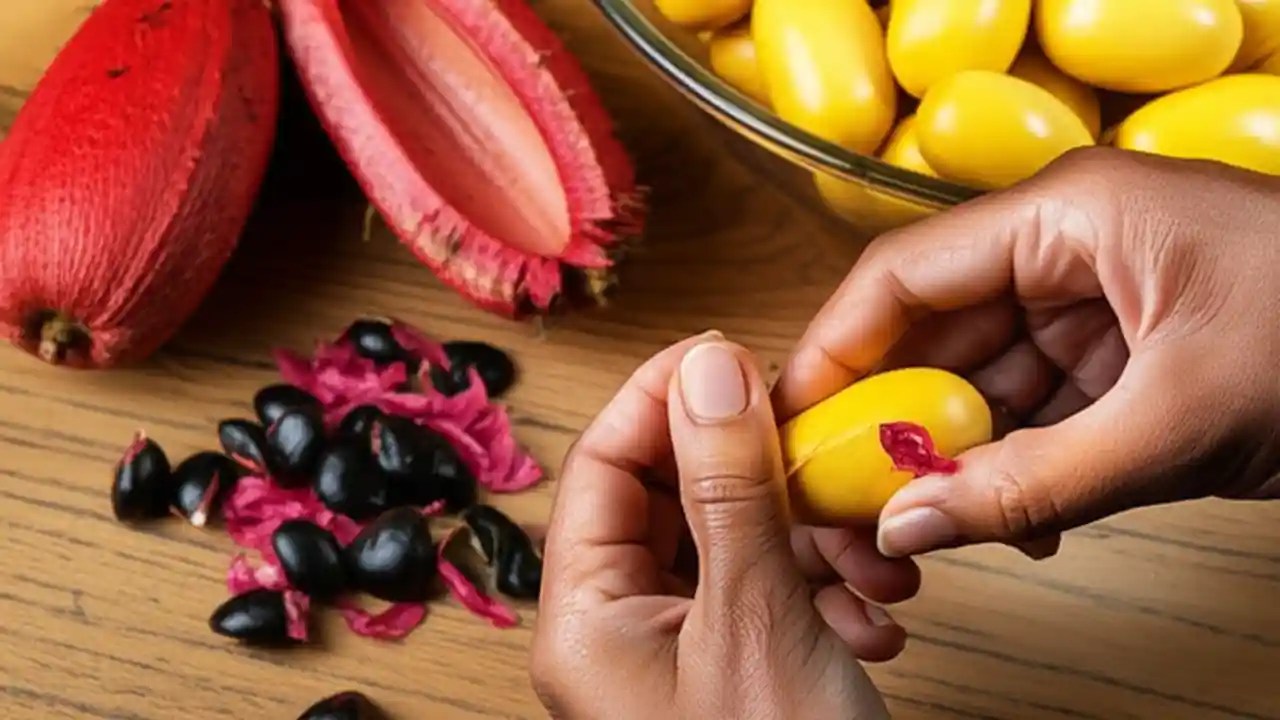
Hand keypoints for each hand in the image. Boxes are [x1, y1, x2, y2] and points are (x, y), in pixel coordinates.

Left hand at [531, 334, 900, 719]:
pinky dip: (829, 596)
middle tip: (822, 448)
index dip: (663, 398)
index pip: (602, 465)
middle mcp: (622, 633)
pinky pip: (774, 597)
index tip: (732, 354)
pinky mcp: (740, 673)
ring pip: (739, 546)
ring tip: (873, 564)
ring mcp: (681, 653)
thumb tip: (709, 370)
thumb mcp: (757, 623)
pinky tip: (872, 618)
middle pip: (678, 500)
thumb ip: (731, 492)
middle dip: (767, 477)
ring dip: (817, 543)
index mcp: (587, 622)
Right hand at [775, 146, 1279, 559]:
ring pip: (984, 378)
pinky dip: (1021, 464)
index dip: (836, 353)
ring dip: (960, 455)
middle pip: (935, 332)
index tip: (791, 428)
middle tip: (855, 501)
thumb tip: (909, 526)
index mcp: (1069, 214)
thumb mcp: (1178, 425)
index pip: (904, 276)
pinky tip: (1021, 522)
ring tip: (938, 526)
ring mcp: (1099, 295)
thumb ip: (1031, 484)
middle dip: (896, 423)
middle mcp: (1069, 244)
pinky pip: (1040, 404)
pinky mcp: (1128, 345)